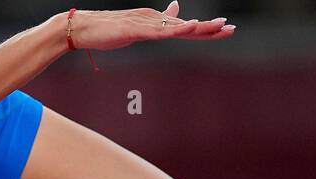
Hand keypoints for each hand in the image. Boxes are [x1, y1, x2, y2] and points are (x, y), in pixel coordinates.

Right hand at [61, 2, 234, 51]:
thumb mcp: (135, 29)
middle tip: (232, 29)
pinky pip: (160, 30)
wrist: (82, 28)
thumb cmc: (106, 31)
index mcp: (155, 21)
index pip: (185, 27)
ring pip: (178, 27)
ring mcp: (145, 23)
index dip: (206, 29)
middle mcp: (153, 19)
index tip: (226, 29)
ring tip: (220, 26)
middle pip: (186, 26)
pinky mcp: (136, 29)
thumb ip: (154, 24)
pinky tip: (190, 27)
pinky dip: (177, 29)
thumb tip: (174, 11)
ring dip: (199, 27)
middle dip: (210, 28)